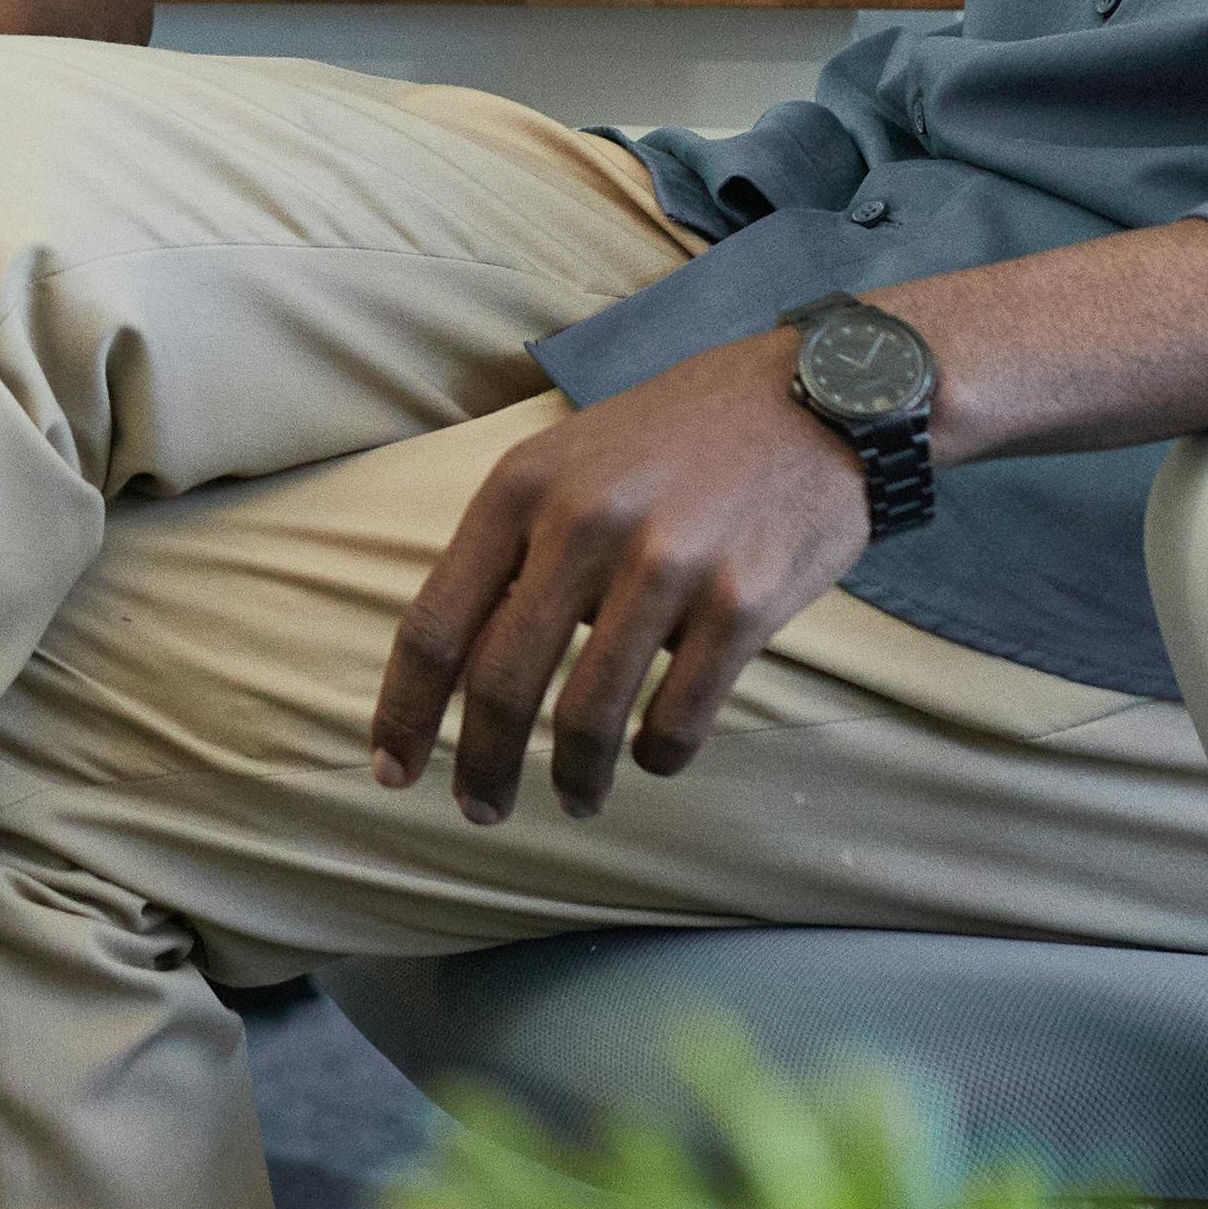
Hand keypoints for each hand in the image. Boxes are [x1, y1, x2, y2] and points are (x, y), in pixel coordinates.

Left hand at [370, 340, 869, 821]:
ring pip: (587, 718)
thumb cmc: (676, 439)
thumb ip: (512, 547)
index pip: (434, 623)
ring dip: (574, 779)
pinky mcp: (742, 603)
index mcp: (520, 488)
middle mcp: (583, 525)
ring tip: (576, 799)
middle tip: (478, 811)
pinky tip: (651, 756)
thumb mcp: (568, 460)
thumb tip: (452, 663)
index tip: (390, 770)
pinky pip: (677, 719)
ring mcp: (666, 565)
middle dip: (478, 767)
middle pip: (498, 684)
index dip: (403, 712)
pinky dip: (656, 756)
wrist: (817, 397)